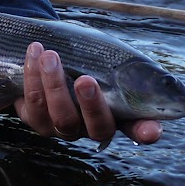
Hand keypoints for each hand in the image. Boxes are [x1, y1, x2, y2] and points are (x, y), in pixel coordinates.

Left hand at [16, 42, 162, 147]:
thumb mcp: (100, 56)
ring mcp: (63, 128)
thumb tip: (127, 60)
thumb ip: (114, 62)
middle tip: (86, 80)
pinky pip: (34, 105)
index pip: (138, 128)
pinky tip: (34, 54)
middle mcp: (91, 126)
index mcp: (116, 112)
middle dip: (91, 104)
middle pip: (97, 127)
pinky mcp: (36, 121)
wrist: (42, 53)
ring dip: (54, 84)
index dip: (146, 132)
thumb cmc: (80, 56)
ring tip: (50, 55)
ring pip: (62, 116)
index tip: (152, 130)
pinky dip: (33, 77)